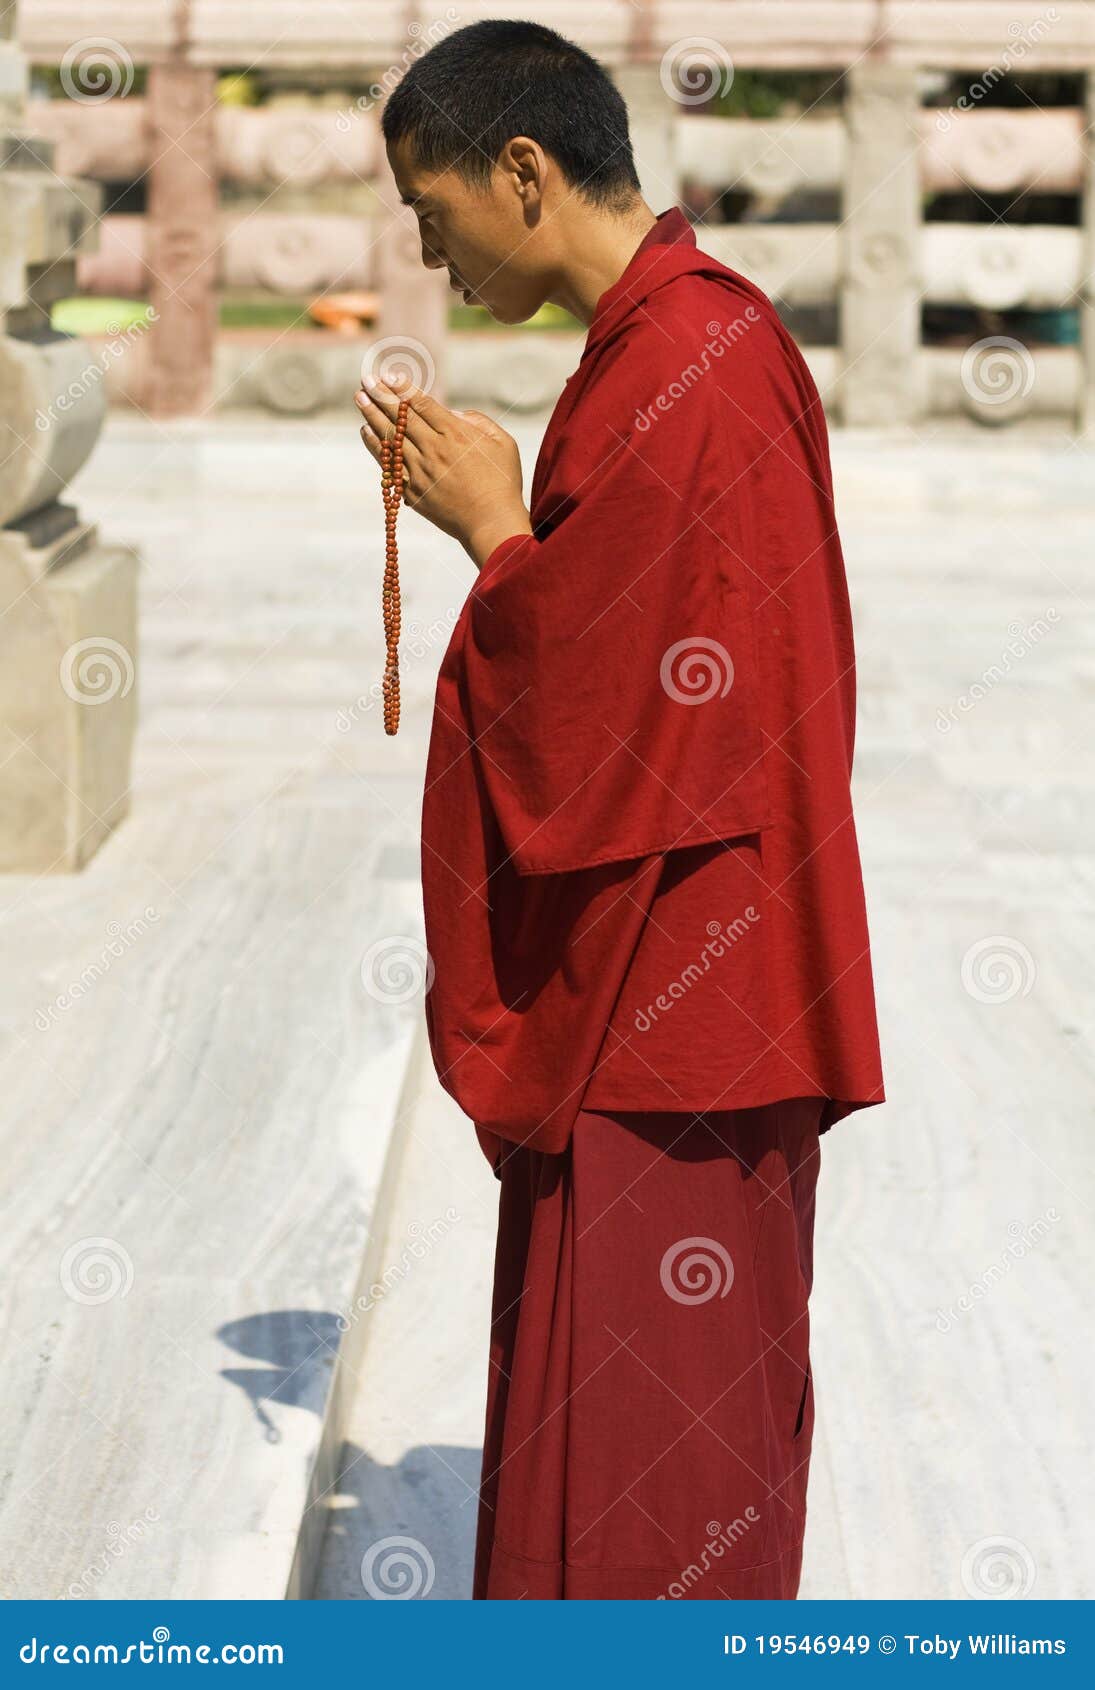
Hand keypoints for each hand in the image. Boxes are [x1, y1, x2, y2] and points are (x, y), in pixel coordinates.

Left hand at [355, 375, 532, 566]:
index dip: (403, 388)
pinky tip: (366, 432)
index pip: (422, 404)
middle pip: (401, 417)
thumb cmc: (503, 481)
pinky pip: (388, 463)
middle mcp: (434, 450)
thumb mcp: (503, 443)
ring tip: (359, 398)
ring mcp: (420, 472)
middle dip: (380, 396)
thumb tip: (452, 413)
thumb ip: (478, 421)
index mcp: (456, 434)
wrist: (491, 523)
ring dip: (372, 416)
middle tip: (365, 380)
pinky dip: (375, 446)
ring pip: (389, 438)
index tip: (389, 375)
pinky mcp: (413, 491)